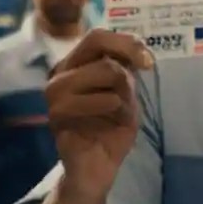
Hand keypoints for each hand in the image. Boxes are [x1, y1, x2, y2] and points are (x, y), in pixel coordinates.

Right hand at [45, 29, 153, 196]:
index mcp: (75, 64)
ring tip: (114, 116)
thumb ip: (125, 67)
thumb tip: (136, 48)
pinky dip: (118, 112)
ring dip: (123, 95)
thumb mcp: (125, 92)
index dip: (126, 42)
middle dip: (124, 66)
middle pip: (98, 45)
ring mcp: (55, 92)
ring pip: (106, 70)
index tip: (147, 62)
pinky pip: (104, 99)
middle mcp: (60, 73)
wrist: (99, 167)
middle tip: (130, 94)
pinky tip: (108, 126)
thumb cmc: (111, 128)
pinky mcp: (57, 114)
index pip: (97, 36)